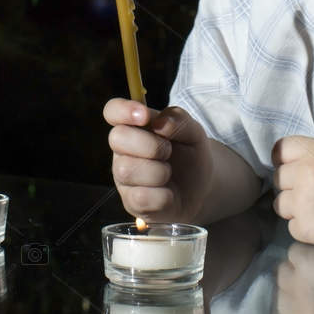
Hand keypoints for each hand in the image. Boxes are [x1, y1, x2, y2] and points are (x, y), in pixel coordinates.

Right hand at [103, 99, 214, 221]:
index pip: (113, 111)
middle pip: (117, 138)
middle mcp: (123, 151)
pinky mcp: (131, 202)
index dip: (123, 110)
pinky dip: (162, 195)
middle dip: (149, 144)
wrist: (201, 188)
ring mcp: (124, 178)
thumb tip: (160, 123)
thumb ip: (179, 120)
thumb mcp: (193, 131)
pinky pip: (140, 197)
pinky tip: (169, 193)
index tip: (145, 116)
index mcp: (134, 127)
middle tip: (168, 151)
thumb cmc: (189, 153)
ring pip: (127, 170)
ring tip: (169, 173)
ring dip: (158, 171)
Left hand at [272, 136, 313, 247]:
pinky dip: (304, 226)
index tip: (293, 166)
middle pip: (278, 178)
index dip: (286, 159)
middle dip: (291, 184)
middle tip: (313, 190)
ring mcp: (303, 203)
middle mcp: (304, 175)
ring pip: (280, 204)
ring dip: (294, 206)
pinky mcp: (306, 229)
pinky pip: (292, 226)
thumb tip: (303, 156)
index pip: (280, 150)